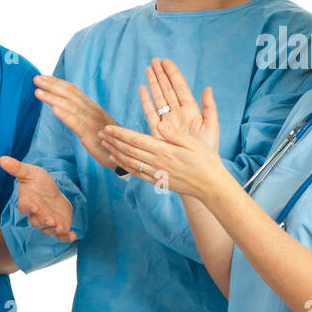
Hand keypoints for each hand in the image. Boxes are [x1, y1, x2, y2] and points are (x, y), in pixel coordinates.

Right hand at [0, 155, 75, 241]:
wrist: (53, 191)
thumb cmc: (38, 182)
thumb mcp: (30, 172)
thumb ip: (17, 168)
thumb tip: (2, 159)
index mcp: (27, 202)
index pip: (25, 206)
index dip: (29, 207)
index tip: (34, 207)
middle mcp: (36, 214)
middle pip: (36, 221)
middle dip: (43, 221)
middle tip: (50, 220)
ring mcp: (47, 222)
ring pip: (48, 229)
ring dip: (53, 229)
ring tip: (60, 227)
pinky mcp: (59, 225)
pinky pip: (61, 235)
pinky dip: (66, 237)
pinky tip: (72, 236)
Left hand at [32, 74, 119, 169]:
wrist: (126, 153)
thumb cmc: (108, 139)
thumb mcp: (95, 123)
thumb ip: (83, 114)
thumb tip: (67, 107)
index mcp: (92, 107)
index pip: (72, 90)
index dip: (57, 82)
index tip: (43, 77)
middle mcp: (91, 110)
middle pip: (69, 93)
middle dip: (51, 85)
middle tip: (36, 78)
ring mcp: (91, 121)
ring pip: (70, 106)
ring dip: (52, 97)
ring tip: (38, 91)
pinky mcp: (90, 135)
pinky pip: (76, 123)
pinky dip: (65, 115)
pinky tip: (54, 109)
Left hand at [99, 82, 226, 199]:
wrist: (211, 186)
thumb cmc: (206, 161)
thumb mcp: (193, 143)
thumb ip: (174, 135)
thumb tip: (158, 125)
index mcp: (165, 150)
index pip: (136, 140)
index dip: (120, 133)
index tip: (108, 128)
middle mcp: (157, 162)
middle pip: (129, 150)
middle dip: (113, 141)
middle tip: (100, 133)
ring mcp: (156, 173)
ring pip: (130, 161)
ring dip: (115, 152)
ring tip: (104, 144)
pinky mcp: (158, 181)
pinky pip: (136, 173)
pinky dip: (124, 166)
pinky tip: (115, 160)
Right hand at [138, 58, 219, 152]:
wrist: (197, 169)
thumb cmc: (207, 151)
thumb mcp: (212, 128)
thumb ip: (210, 108)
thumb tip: (208, 89)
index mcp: (191, 111)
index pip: (180, 88)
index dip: (173, 74)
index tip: (166, 62)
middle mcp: (178, 114)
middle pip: (168, 90)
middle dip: (161, 75)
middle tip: (154, 61)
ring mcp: (167, 121)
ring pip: (159, 98)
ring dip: (153, 84)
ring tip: (148, 69)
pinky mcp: (158, 131)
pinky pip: (150, 113)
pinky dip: (146, 101)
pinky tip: (142, 89)